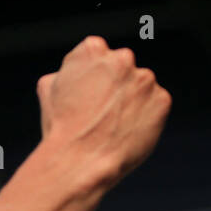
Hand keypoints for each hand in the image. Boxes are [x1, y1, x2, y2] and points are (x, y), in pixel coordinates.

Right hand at [36, 36, 170, 186]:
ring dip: (132, 101)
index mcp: (92, 49)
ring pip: (141, 87)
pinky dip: (146, 118)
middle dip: (115, 86)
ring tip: (113, 127)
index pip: (98, 55)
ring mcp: (145, 79)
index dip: (92, 79)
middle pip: (122, 69)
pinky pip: (155, 106)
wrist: (80, 161)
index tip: (87, 97)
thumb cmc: (60, 128)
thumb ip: (67, 72)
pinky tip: (127, 132)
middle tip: (101, 114)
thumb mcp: (48, 89)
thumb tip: (74, 72)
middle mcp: (122, 58)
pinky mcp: (162, 100)